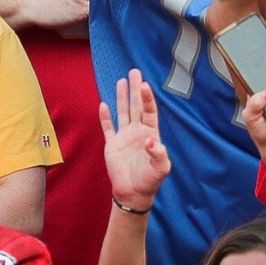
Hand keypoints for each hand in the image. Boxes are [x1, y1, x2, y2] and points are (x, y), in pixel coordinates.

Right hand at [98, 69, 170, 210]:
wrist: (133, 192)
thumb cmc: (150, 180)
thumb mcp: (161, 168)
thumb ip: (158, 154)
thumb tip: (149, 139)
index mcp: (151, 134)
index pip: (149, 111)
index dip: (147, 98)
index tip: (144, 85)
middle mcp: (137, 132)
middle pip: (136, 106)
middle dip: (135, 89)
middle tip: (134, 71)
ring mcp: (124, 137)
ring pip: (123, 112)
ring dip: (121, 97)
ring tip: (121, 81)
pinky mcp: (112, 145)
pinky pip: (108, 128)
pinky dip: (105, 117)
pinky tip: (103, 105)